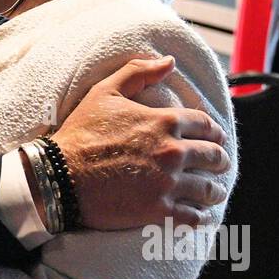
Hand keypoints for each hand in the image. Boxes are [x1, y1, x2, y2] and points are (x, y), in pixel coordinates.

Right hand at [50, 55, 230, 230]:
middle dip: (219, 160)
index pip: (206, 125)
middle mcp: (172, 152)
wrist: (59, 176)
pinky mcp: (158, 210)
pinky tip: (201, 216)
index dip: (214, 132)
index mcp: (164, 122)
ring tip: (215, 192)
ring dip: (214, 190)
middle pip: (213, 156)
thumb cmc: (81, 133)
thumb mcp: (105, 92)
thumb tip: (169, 61)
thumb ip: (138, 72)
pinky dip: (200, 217)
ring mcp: (167, 183)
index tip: (216, 138)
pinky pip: (192, 216)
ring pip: (207, 189)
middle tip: (219, 164)